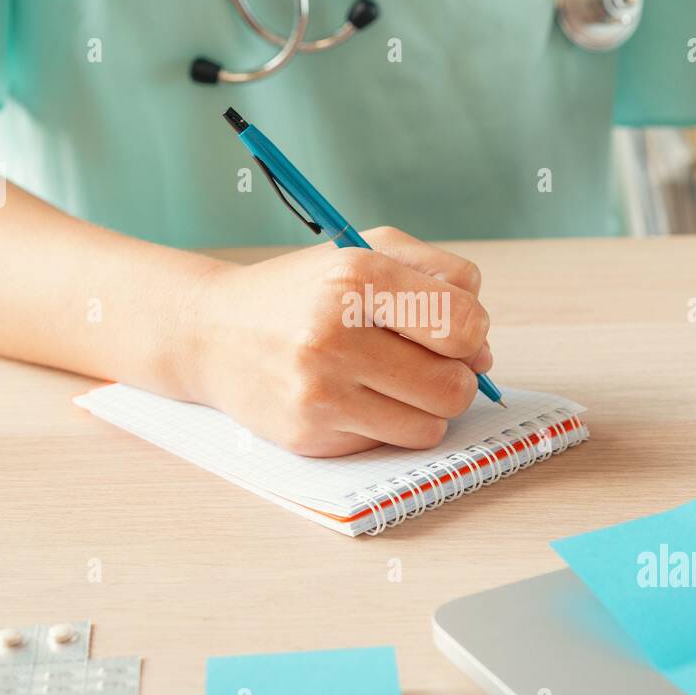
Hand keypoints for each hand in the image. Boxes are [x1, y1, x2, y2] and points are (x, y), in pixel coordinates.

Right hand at [185, 227, 491, 456]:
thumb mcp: (368, 250)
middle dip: (457, 377)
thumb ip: (442, 277)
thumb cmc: (304, 291)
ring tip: (395, 381)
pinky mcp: (309, 435)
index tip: (453, 331)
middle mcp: (334, 335)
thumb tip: (484, 349)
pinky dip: (387, 424)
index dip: (472, 333)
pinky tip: (355, 398)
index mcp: (356, 277)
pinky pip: (390, 443)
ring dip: (426, 407)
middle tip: (430, 363)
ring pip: (430, 425)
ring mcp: (319, 392)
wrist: (212, 332)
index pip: (463, 325)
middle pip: (454, 385)